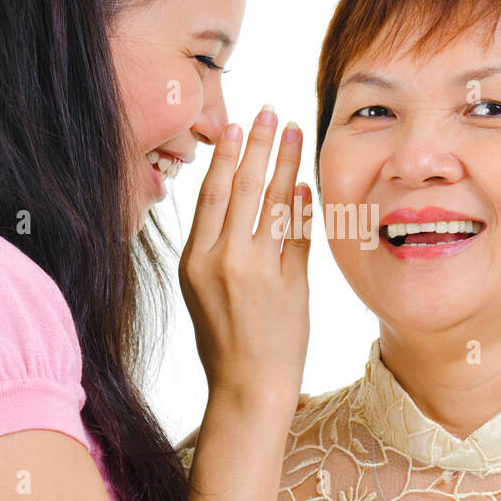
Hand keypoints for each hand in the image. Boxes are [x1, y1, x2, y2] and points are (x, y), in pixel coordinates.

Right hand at [179, 107, 310, 414]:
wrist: (248, 389)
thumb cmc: (224, 341)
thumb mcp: (201, 291)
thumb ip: (213, 247)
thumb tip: (227, 198)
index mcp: (195, 261)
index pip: (211, 195)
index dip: (225, 155)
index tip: (235, 124)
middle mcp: (224, 261)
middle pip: (242, 187)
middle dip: (258, 143)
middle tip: (269, 111)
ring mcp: (259, 272)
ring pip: (273, 203)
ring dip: (285, 162)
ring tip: (294, 132)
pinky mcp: (291, 285)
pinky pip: (298, 234)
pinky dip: (302, 205)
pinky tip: (305, 183)